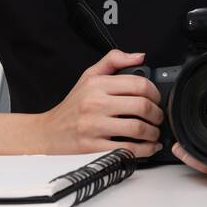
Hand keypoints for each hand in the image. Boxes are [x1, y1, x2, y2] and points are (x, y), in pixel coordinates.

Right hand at [41, 49, 162, 157]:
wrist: (48, 133)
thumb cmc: (72, 106)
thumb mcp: (89, 76)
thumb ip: (114, 61)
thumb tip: (139, 56)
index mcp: (97, 85)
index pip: (138, 84)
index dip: (155, 92)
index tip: (156, 99)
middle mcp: (95, 104)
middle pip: (142, 106)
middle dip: (157, 114)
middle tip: (158, 118)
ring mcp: (94, 126)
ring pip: (137, 128)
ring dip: (153, 133)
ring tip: (153, 133)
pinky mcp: (93, 147)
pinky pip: (127, 150)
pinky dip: (144, 150)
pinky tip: (148, 147)